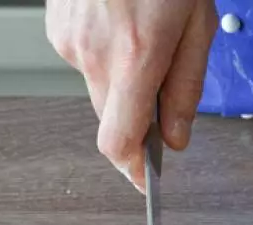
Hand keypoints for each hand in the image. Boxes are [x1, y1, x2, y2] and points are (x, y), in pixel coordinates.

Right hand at [46, 0, 216, 190]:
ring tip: (143, 30)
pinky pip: (84, 57)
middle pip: (112, 118)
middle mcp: (93, 52)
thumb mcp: (197, 20)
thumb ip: (187, 85)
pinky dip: (105, 49)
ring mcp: (68, 38)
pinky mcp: (56, 26)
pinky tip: (122, 18)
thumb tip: (177, 135)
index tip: (146, 179)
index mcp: (135, 54)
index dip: (134, 169)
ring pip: (98, 85)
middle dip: (138, 113)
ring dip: (122, 75)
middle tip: (164, 77)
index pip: (120, 142)